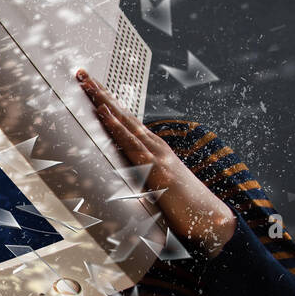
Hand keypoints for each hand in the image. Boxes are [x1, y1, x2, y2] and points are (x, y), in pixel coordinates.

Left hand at [76, 68, 236, 257]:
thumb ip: (141, 180)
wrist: (213, 222)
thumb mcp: (157, 189)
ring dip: (104, 101)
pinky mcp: (156, 169)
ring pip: (124, 122)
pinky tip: (103, 112)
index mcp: (154, 151)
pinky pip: (130, 143)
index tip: (91, 88)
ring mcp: (157, 156)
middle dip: (101, 93)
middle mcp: (156, 147)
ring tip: (87, 83)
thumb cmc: (185, 209)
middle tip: (82, 73)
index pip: (126, 122)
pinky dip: (116, 126)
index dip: (108, 104)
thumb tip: (123, 182)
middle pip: (123, 114)